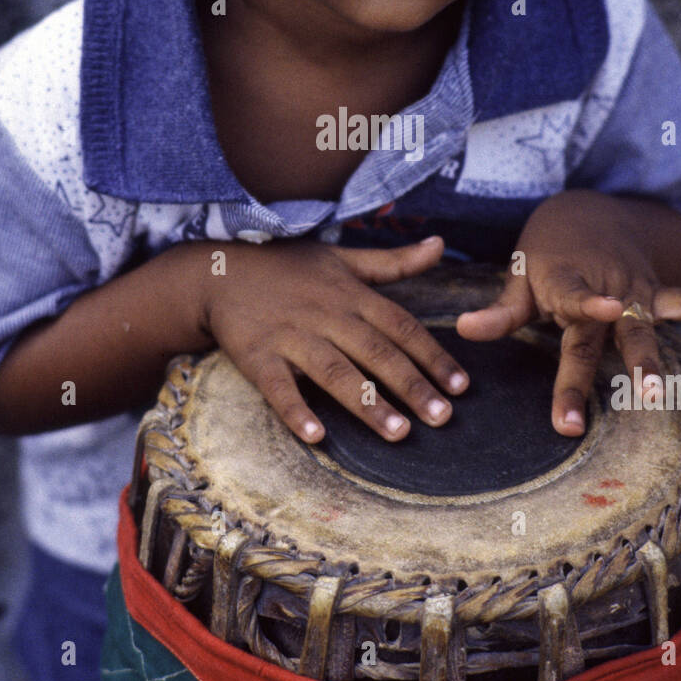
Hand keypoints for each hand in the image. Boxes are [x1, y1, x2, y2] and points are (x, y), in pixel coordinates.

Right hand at [196, 235, 468, 442]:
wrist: (219, 271)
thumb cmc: (288, 267)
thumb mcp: (343, 258)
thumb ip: (394, 261)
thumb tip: (441, 244)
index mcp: (351, 294)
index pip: (401, 327)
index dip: (433, 355)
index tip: (461, 386)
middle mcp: (326, 315)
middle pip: (376, 352)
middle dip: (411, 385)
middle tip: (443, 417)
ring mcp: (291, 336)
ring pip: (335, 373)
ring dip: (368, 404)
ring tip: (399, 432)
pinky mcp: (257, 355)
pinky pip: (278, 387)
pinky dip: (295, 410)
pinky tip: (315, 436)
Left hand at [454, 191, 680, 436]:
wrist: (585, 211)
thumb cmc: (546, 253)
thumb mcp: (520, 274)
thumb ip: (499, 310)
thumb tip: (462, 330)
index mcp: (566, 282)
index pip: (575, 299)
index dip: (589, 305)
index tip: (604, 310)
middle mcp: (604, 289)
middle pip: (598, 337)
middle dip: (586, 379)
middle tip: (575, 422)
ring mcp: (632, 292)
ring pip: (642, 330)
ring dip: (649, 362)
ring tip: (659, 393)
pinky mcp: (652, 293)